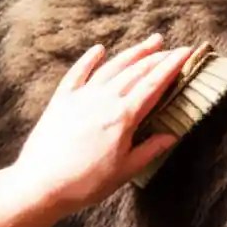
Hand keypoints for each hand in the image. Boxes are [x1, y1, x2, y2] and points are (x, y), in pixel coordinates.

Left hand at [0, 35, 192, 216]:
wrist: (39, 185)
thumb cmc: (85, 183)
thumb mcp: (125, 171)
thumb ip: (150, 149)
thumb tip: (172, 135)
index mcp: (123, 117)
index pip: (154, 84)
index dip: (172, 66)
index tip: (186, 52)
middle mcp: (104, 100)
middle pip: (136, 71)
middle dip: (158, 57)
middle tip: (174, 47)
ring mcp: (81, 97)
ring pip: (112, 67)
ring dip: (133, 53)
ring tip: (150, 42)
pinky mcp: (61, 100)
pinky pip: (78, 73)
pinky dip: (89, 60)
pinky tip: (99, 49)